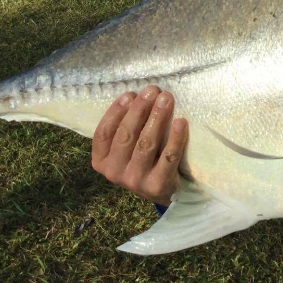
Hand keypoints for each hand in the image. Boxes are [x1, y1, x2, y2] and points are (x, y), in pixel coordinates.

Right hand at [91, 85, 188, 205]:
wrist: (162, 192)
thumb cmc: (143, 160)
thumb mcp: (126, 149)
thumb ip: (126, 128)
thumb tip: (137, 95)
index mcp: (101, 161)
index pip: (103, 133)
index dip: (115, 112)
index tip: (129, 94)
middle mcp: (114, 172)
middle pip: (126, 135)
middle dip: (139, 110)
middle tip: (152, 90)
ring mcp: (135, 180)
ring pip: (146, 144)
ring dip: (157, 118)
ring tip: (166, 98)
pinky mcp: (158, 184)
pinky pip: (168, 157)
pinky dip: (175, 138)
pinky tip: (181, 121)